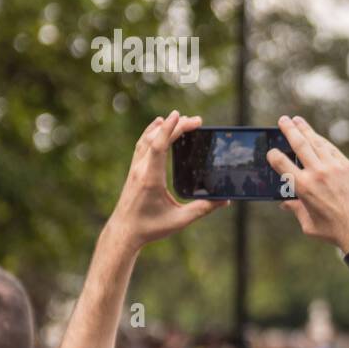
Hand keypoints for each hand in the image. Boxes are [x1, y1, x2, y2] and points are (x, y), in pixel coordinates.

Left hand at [106, 111, 225, 249]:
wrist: (123, 232)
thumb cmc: (150, 227)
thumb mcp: (179, 220)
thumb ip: (203, 209)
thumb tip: (225, 200)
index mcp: (151, 179)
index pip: (158, 147)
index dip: (168, 129)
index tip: (179, 115)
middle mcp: (141, 170)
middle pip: (155, 139)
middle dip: (175, 126)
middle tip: (197, 121)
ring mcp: (135, 169)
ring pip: (146, 139)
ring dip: (162, 127)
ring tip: (179, 118)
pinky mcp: (134, 171)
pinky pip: (142, 145)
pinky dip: (151, 133)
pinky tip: (158, 127)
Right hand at [266, 115, 348, 251]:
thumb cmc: (334, 231)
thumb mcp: (308, 224)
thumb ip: (296, 210)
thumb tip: (285, 203)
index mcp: (303, 187)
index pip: (282, 163)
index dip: (273, 155)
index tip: (271, 151)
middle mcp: (318, 173)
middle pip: (299, 144)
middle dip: (289, 130)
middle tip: (283, 120)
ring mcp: (335, 167)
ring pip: (317, 143)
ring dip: (306, 130)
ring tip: (297, 121)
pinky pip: (333, 150)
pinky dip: (323, 142)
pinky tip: (317, 137)